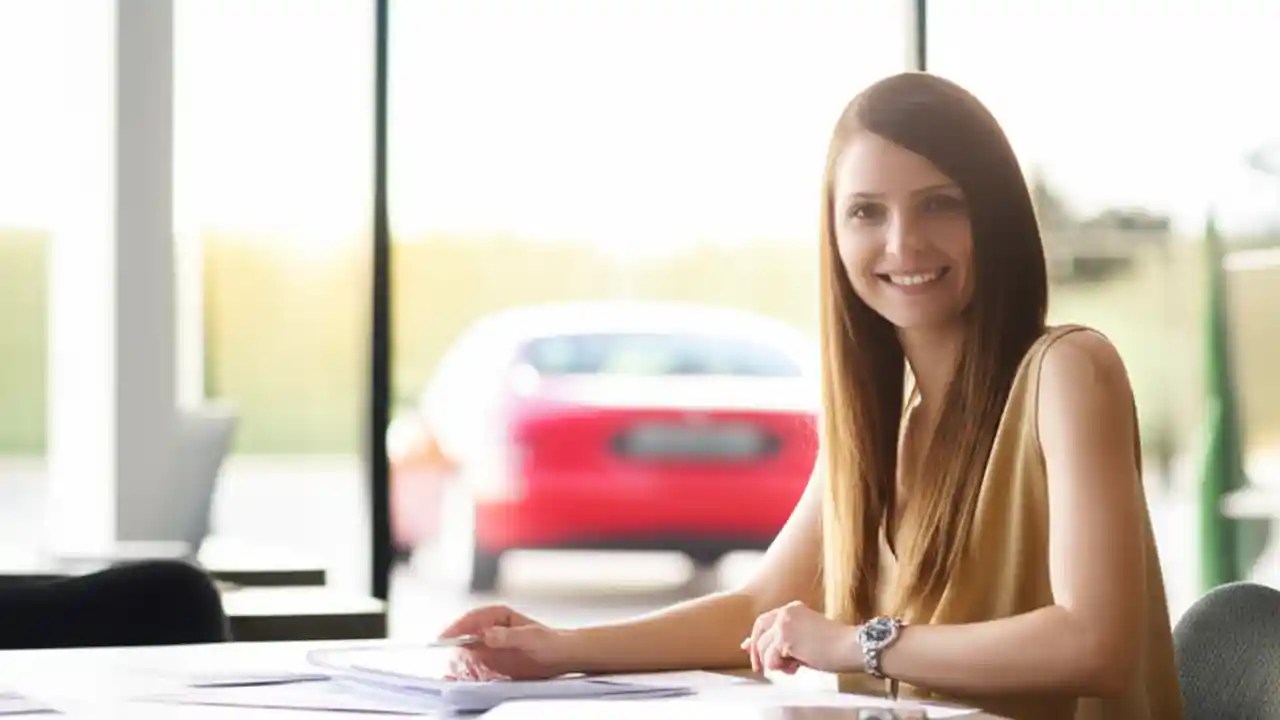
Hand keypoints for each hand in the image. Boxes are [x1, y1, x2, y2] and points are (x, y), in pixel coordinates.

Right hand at [437, 604, 568, 680]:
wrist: (561, 657)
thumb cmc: (550, 641)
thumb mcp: (531, 637)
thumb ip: (509, 636)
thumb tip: (488, 635)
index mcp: (498, 616)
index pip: (471, 619)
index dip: (456, 628)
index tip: (445, 637)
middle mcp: (490, 629)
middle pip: (464, 637)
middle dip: (458, 649)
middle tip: (457, 662)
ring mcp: (489, 646)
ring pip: (466, 653)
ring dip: (462, 663)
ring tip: (465, 673)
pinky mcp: (491, 662)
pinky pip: (473, 667)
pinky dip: (468, 672)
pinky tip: (467, 678)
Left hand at [740, 601, 860, 674]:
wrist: (850, 646)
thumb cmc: (834, 646)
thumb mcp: (804, 640)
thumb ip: (781, 640)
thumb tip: (752, 647)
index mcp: (793, 609)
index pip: (765, 620)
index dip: (756, 636)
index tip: (749, 648)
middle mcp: (786, 612)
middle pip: (758, 629)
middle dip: (756, 650)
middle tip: (758, 668)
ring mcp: (784, 624)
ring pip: (763, 647)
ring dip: (775, 663)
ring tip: (793, 667)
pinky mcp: (785, 638)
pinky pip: (770, 658)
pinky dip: (780, 667)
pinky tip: (797, 667)